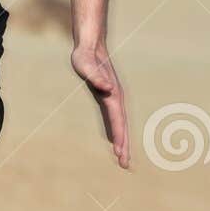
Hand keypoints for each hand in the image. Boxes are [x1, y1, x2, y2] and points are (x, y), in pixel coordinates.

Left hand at [72, 42, 129, 168]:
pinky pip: (113, 119)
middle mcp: (115, 98)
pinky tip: (113, 140)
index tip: (120, 152)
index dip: (119, 136)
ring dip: (122, 140)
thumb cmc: (85, 56)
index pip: (117, 120)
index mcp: (112, 94)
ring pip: (119, 123)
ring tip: (122, 158)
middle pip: (122, 125)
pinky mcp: (107, 98)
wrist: (90, 46)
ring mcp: (112, 98)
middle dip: (124, 145)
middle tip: (124, 164)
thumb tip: (109, 88)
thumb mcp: (84, 65)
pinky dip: (115, 131)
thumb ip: (96, 76)